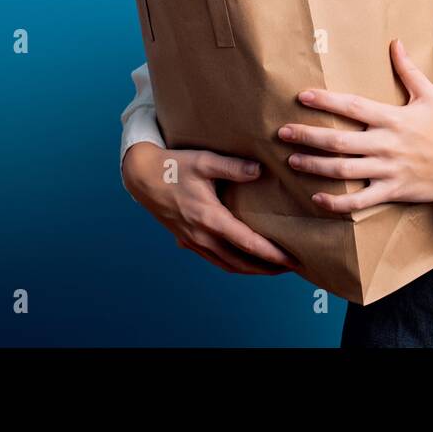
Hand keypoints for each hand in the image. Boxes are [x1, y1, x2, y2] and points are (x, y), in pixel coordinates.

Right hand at [122, 142, 301, 275]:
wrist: (141, 177)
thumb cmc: (174, 166)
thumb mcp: (204, 161)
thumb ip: (233, 167)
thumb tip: (259, 171)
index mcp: (209, 218)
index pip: (246, 243)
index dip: (271, 254)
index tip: (291, 259)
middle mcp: (201, 236)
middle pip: (239, 262)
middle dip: (267, 268)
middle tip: (291, 267)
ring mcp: (193, 241)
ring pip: (227, 265)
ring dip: (251, 270)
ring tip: (273, 268)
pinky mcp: (187, 240)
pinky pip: (215, 260)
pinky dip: (233, 265)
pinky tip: (245, 262)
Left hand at [280, 38, 432, 213]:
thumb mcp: (429, 95)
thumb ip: (408, 70)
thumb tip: (395, 43)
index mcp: (392, 118)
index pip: (353, 106)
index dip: (326, 100)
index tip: (302, 96)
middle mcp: (386, 144)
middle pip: (339, 141)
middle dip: (308, 136)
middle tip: (283, 133)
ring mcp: (388, 169)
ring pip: (344, 170)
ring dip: (315, 166)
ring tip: (292, 161)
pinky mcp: (391, 190)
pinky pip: (360, 201)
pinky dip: (337, 202)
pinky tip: (317, 198)